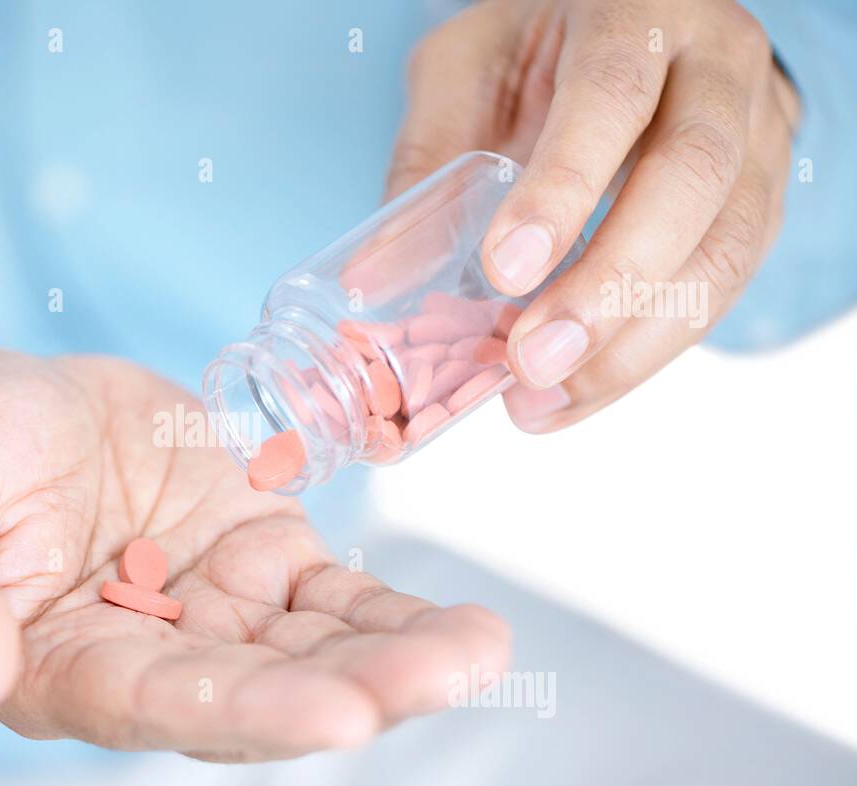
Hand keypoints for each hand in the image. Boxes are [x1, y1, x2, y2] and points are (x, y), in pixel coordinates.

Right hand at [0, 349, 508, 761]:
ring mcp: (208, 608)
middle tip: (449, 674)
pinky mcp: (252, 554)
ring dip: (397, 656)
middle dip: (355, 690)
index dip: (245, 715)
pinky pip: (334, 596)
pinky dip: (393, 611)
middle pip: (259, 693)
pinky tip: (461, 624)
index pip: (155, 705)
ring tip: (481, 647)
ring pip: (312, 651)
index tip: (337, 718)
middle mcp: (146, 657)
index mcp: (56, 667)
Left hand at [387, 0, 799, 430]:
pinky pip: (724, 288)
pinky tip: (578, 392)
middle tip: (532, 360)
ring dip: (635, 343)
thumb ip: (426, 159)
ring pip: (727, 248)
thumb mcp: (464, 70)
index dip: (564, 188)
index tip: (506, 272)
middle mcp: (719, 63)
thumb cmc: (537, 47)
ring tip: (546, 399)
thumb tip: (372, 280)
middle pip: (692, 178)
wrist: (628, 29)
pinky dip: (646, 354)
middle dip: (609, 286)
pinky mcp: (762, 197)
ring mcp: (758, 131)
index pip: (613, 96)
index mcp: (637, 10)